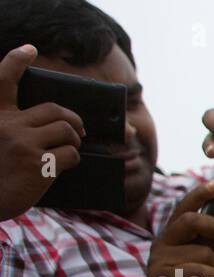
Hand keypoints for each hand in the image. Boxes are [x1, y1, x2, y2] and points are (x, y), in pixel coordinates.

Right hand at [0, 45, 84, 220]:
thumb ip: (15, 129)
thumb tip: (55, 127)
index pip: (3, 78)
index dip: (17, 60)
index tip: (30, 49)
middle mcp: (7, 124)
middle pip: (54, 109)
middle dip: (73, 119)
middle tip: (80, 130)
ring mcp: (23, 143)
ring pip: (66, 129)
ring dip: (75, 139)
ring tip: (72, 147)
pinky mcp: (38, 164)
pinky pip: (70, 154)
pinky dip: (74, 159)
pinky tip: (66, 166)